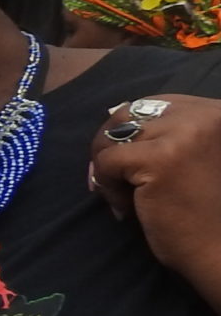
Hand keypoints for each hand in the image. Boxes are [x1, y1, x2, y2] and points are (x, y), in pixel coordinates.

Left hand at [90, 93, 220, 304]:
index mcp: (218, 112)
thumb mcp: (191, 157)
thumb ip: (164, 133)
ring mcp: (186, 133)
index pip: (154, 103)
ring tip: (129, 198)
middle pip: (128, 113)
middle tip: (115, 180)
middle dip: (111, 146)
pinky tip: (128, 209)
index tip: (130, 164)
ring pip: (112, 135)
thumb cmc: (208, 211)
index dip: (131, 132)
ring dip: (109, 169)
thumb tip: (110, 115)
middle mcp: (208, 114)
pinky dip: (108, 187)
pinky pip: (106, 161)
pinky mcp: (162, 158)